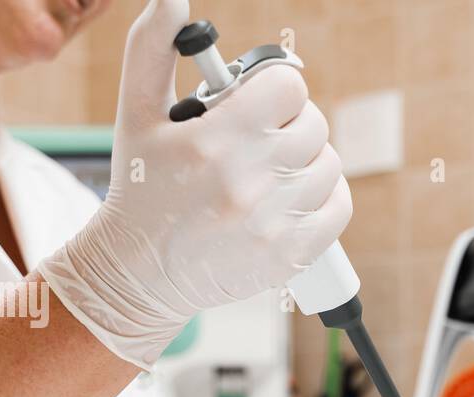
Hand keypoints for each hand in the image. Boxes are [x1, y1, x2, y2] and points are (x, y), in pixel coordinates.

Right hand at [38, 0, 351, 368]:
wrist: (139, 273)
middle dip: (292, 124)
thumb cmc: (141, 187)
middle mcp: (243, 184)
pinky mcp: (288, 256)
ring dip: (308, 161)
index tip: (264, 101)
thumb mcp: (136, 113)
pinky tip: (295, 196)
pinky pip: (338, 209)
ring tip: (276, 169)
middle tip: (267, 135)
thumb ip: (151, 47)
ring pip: (328, 166)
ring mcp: (270, 224)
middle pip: (313, 125)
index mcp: (210, 142)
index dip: (278, 88)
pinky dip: (325, 198)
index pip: (287, 88)